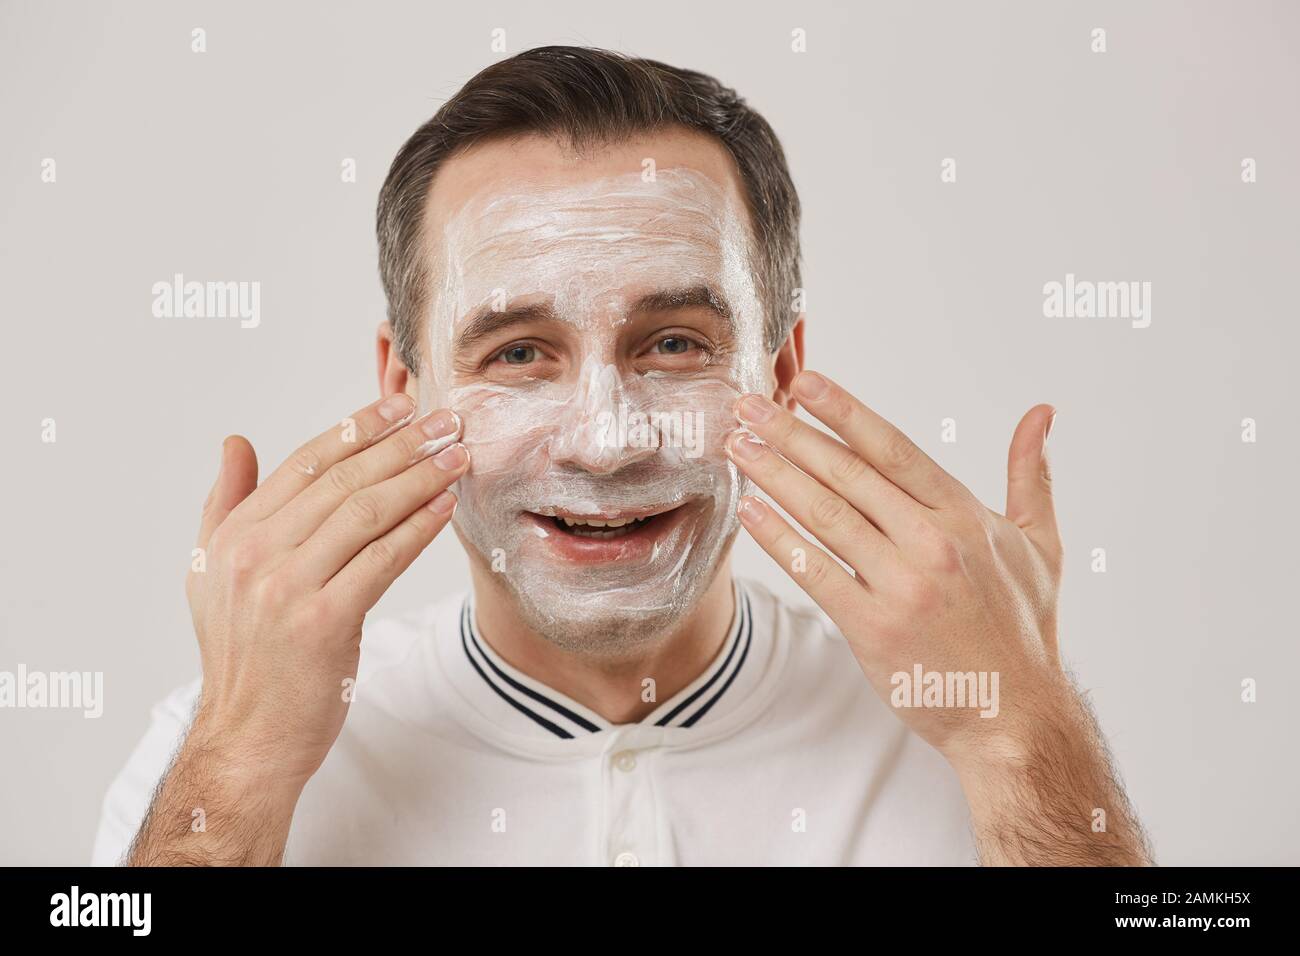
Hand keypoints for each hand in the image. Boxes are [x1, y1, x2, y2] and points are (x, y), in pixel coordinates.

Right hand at [185, 394, 467, 787]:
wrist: (248, 738)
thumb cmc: (244, 658)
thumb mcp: (212, 574)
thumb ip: (226, 503)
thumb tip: (236, 442)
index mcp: (233, 535)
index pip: (305, 462)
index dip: (357, 427)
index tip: (400, 405)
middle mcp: (254, 554)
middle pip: (342, 479)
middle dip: (402, 444)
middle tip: (446, 421)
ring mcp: (287, 588)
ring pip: (366, 512)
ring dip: (420, 478)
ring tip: (457, 456)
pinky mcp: (324, 621)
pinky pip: (383, 559)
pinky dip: (418, 527)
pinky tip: (445, 506)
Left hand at [727, 370, 1149, 863]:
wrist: (1014, 717)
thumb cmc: (1023, 630)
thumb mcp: (1041, 545)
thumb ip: (1031, 475)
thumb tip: (1041, 413)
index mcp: (966, 517)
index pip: (893, 449)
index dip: (844, 412)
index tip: (805, 383)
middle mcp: (932, 543)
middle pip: (847, 473)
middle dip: (791, 433)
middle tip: (749, 405)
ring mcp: (901, 585)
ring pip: (824, 515)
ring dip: (774, 476)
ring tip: (738, 447)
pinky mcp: (872, 626)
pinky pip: (814, 572)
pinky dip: (779, 539)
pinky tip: (750, 512)